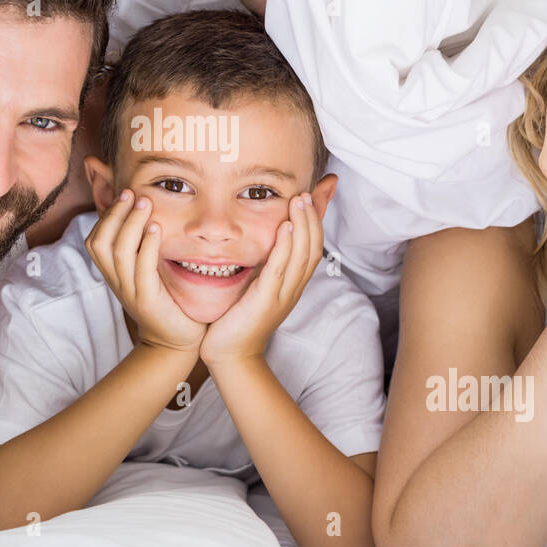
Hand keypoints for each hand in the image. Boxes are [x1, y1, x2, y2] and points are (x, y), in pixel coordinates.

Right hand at [84, 190, 205, 351]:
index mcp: (114, 274)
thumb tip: (148, 216)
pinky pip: (142, 269)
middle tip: (132, 193)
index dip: (106, 216)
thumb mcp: (148, 272)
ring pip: (118, 252)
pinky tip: (156, 228)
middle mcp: (117, 281)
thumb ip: (143, 250)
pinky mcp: (147, 300)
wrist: (175, 341)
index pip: (95, 241)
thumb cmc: (166, 302)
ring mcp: (130, 291)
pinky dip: (147, 245)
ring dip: (131, 224)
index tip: (125, 195)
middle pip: (100, 243)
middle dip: (115, 215)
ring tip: (145, 204)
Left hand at [199, 192, 322, 367]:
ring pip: (302, 255)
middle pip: (313, 247)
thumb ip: (263, 263)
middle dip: (313, 218)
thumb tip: (266, 240)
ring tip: (300, 201)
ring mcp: (282, 295)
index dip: (316, 221)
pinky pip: (280, 269)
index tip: (315, 194)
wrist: (230, 355)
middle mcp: (292, 288)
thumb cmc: (238, 320)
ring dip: (303, 225)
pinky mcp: (266, 301)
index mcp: (291, 284)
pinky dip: (286, 247)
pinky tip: (285, 228)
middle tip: (307, 192)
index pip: (312, 247)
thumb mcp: (254, 284)